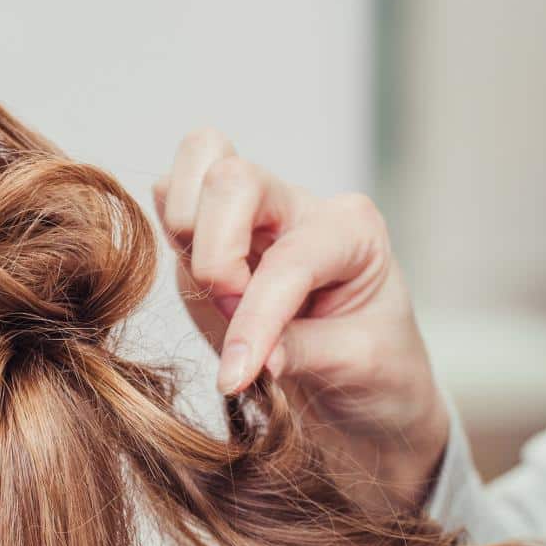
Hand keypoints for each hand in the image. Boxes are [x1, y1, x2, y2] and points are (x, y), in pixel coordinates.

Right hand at [153, 129, 448, 514]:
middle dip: (216, 257)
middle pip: (233, 179)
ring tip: (217, 296)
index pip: (289, 260)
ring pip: (198, 163)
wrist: (365, 383)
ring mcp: (253, 211)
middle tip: (231, 315)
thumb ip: (300, 351)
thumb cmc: (375, 368)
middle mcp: (300, 207)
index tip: (236, 377)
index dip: (255, 319)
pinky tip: (202, 287)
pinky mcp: (212, 230)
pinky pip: (172, 195)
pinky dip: (171, 232)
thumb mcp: (357, 367)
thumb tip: (248, 357)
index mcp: (352, 230)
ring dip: (188, 233)